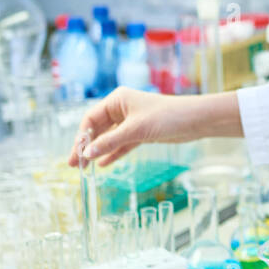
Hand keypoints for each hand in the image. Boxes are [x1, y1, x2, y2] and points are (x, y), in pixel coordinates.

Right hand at [67, 88, 240, 167]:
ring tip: (84, 168)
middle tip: (74, 165)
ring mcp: (131, 121)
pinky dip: (112, 153)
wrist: (195, 120)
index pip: (91, 119)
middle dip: (86, 146)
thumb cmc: (167, 117)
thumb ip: (111, 142)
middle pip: (97, 129)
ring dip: (97, 152)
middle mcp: (122, 109)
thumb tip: (87, 153)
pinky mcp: (142, 133)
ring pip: (109, 138)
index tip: (76, 154)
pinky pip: (122, 144)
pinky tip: (102, 164)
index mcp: (117, 100)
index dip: (81, 137)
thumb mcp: (136, 130)